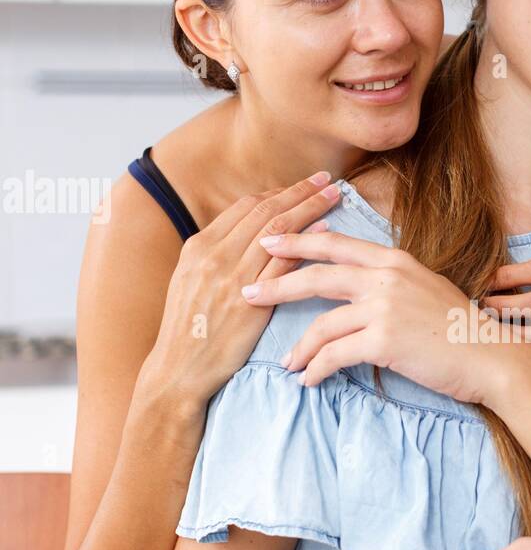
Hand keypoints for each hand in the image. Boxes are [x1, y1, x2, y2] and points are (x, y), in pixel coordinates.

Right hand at [143, 173, 340, 401]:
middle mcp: (214, 255)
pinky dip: (306, 244)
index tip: (301, 184)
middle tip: (327, 179)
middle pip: (265, 211)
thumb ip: (215, 257)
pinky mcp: (250, 303)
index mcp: (199, 247)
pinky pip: (283, 265)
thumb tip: (245, 238)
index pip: (245, 207)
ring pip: (277, 231)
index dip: (277, 192)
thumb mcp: (190, 282)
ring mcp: (232, 278)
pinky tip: (325, 231)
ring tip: (333, 196)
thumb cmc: (188, 331)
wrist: (178, 370)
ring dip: (309, 209)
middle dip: (299, 192)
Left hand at [241, 231, 515, 403]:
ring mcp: (384, 307)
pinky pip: (334, 355)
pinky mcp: (384, 340)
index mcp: (394, 260)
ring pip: (321, 323)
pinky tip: (308, 379)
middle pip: (317, 275)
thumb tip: (356, 282)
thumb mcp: (423, 289)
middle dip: (276, 284)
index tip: (269, 242)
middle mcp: (386, 277)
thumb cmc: (458, 329)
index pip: (336, 244)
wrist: (490, 356)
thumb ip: (389, 281)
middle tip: (247, 293)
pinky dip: (316, 369)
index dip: (298, 241)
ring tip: (286, 362)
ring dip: (298, 346)